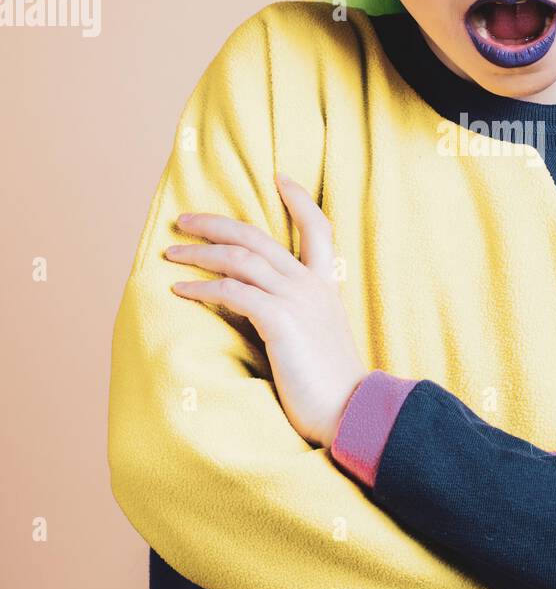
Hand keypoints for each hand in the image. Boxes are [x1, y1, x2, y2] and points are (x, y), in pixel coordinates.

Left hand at [164, 173, 368, 447]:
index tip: (280, 177)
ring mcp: (297, 300)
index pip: (319, 229)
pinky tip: (180, 290)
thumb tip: (252, 306)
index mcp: (326, 286)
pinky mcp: (281, 321)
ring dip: (200, 252)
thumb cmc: (331, 386)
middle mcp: (312, 285)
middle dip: (216, 223)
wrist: (352, 411)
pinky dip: (202, 287)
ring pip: (240, 258)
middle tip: (183, 220)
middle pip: (258, 237)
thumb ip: (294, 314)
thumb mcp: (317, 338)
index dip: (300, 200)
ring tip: (171, 254)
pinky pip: (232, 292)